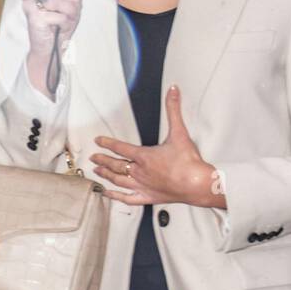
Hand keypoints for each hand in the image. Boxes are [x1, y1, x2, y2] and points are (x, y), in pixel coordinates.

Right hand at [23, 0, 81, 58]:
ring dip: (68, 12)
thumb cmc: (58, 24)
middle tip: (70, 10)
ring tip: (64, 19)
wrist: (50, 47)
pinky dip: (64, 23)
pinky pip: (59, 15)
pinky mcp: (34, 18)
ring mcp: (31, 5)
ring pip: (59, 0)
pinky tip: (58, 27)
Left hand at [91, 85, 219, 206]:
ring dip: (106, 175)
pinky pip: (127, 198)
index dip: (107, 143)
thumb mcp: (180, 132)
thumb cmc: (188, 162)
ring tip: (97, 172)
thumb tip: (172, 91)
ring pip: (118, 180)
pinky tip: (108, 194)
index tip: (98, 141)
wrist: (197, 184)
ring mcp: (142, 186)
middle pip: (115, 165)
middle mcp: (139, 171)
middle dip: (103, 160)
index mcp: (144, 156)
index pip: (120, 148)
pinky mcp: (147, 197)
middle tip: (93, 157)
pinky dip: (116, 196)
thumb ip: (174, 110)